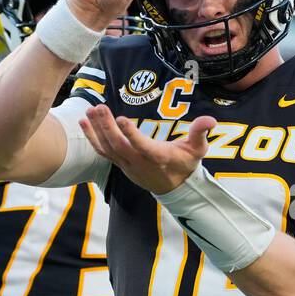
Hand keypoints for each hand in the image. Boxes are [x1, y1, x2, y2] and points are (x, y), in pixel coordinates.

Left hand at [81, 105, 215, 194]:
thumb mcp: (197, 150)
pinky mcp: (120, 163)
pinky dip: (92, 138)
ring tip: (89, 111)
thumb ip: (200, 133)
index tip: (121, 118)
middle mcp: (139, 162)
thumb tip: (210, 119)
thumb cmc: (185, 164)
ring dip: (97, 131)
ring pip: (108, 149)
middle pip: (119, 146)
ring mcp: (127, 164)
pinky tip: (84, 122)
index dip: (131, 134)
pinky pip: (103, 152)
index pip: (142, 146)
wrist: (174, 188)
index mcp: (158, 157)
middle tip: (99, 107)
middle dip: (107, 127)